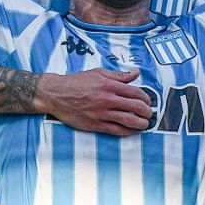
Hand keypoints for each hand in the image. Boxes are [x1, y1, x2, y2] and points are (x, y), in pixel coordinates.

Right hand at [35, 69, 151, 134]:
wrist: (55, 94)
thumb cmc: (76, 82)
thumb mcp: (98, 73)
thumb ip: (119, 75)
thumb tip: (136, 73)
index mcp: (110, 85)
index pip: (136, 92)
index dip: (146, 98)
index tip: (148, 102)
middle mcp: (107, 99)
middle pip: (136, 107)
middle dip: (147, 112)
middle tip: (150, 114)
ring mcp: (101, 113)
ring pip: (128, 120)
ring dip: (141, 124)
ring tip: (145, 124)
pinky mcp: (94, 124)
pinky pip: (116, 130)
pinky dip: (127, 131)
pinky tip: (132, 130)